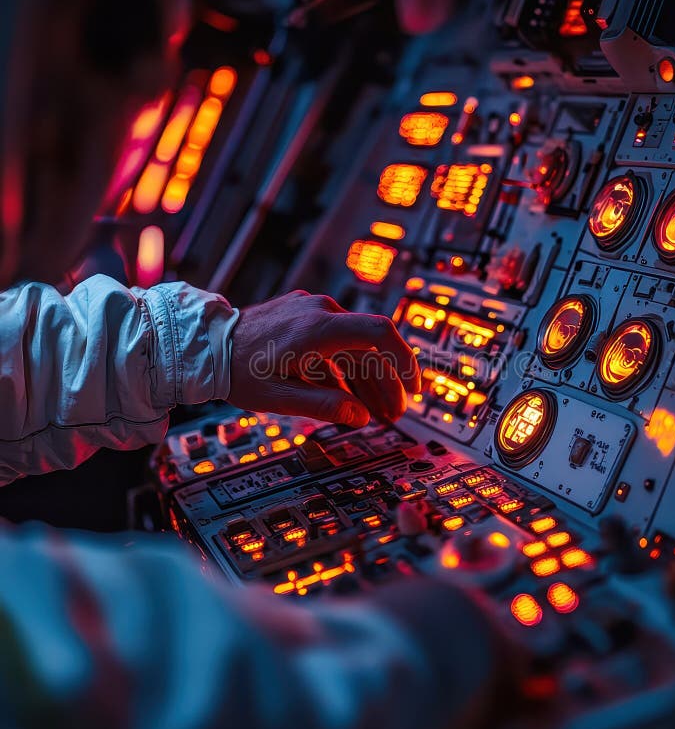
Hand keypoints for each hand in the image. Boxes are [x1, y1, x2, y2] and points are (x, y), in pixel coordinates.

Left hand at [228, 290, 420, 426]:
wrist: (206, 344)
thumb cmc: (238, 370)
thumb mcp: (280, 397)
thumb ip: (325, 406)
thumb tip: (360, 417)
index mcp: (318, 328)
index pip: (379, 334)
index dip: (404, 360)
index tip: (413, 386)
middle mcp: (320, 312)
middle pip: (369, 347)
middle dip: (386, 382)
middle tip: (394, 413)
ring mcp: (311, 311)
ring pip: (353, 346)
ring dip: (368, 378)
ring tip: (378, 411)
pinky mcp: (303, 317)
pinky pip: (336, 342)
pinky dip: (347, 368)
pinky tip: (352, 394)